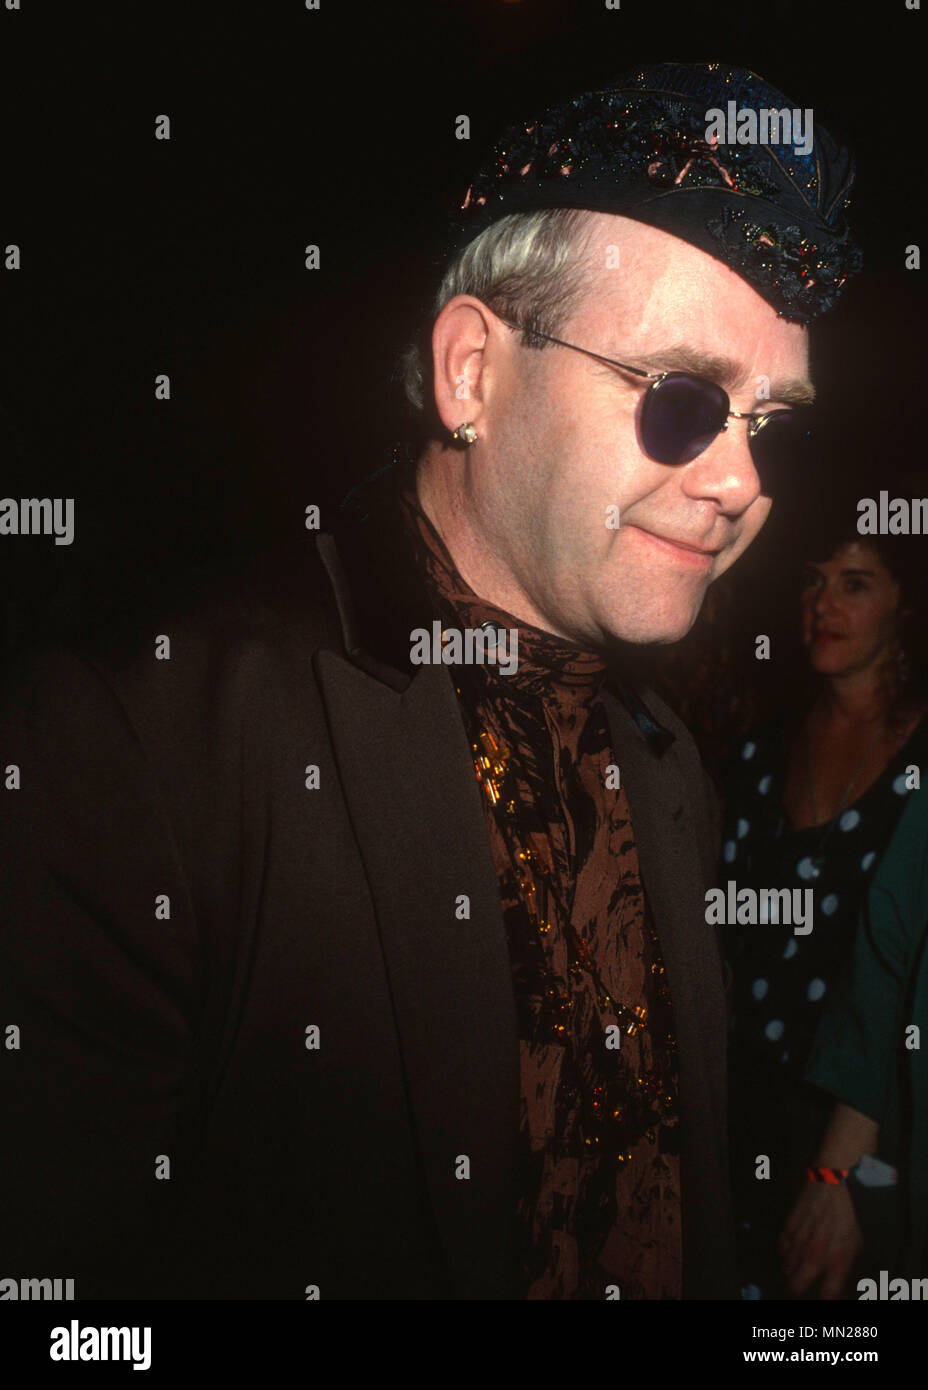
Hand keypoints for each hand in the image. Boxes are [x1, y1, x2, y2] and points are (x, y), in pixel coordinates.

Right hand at [778, 1182, 863, 1298]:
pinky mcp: (787, 1230)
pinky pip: (781, 1251)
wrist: (827, 1186)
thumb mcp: (855, 1243)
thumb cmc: (844, 1214)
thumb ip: (847, 1265)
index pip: (827, 1295)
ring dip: (793, 1270)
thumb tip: (843, 1280)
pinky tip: (792, 1250)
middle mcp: (814, 1256)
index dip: (825, 1299)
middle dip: (799, 1290)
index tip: (824, 1297)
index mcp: (836, 1261)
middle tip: (804, 1286)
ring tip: (799, 1266)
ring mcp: (798, 1243)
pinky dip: (785, 1254)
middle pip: (796, 1287)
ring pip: (786, 1270)